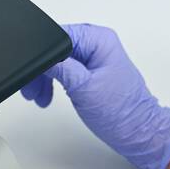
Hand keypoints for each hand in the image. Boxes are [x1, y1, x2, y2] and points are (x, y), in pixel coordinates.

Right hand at [21, 23, 169, 168]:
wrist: (138, 133)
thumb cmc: (121, 113)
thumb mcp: (83, 88)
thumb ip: (59, 68)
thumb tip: (41, 58)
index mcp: (100, 39)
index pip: (58, 35)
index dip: (42, 53)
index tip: (33, 73)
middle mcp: (98, 43)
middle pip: (56, 48)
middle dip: (42, 69)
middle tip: (32, 89)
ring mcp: (95, 58)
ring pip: (58, 60)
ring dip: (45, 78)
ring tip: (40, 97)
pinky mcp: (92, 71)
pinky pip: (65, 69)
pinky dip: (54, 82)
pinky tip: (49, 95)